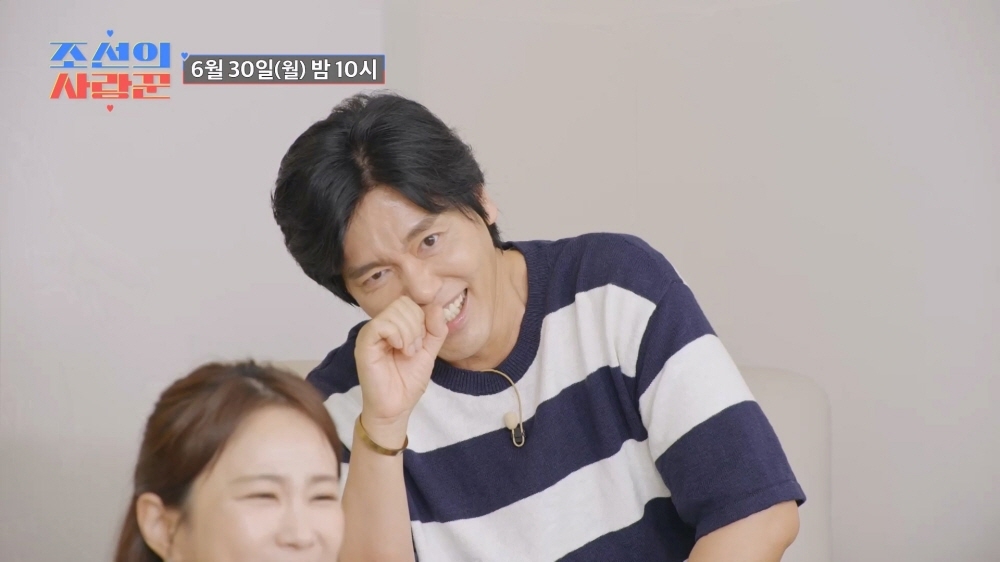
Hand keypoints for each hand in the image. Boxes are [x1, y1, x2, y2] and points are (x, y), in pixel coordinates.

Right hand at [354, 296, 448, 444]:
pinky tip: (399, 350)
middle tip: (414, 349)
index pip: (410, 303)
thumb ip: (435, 329)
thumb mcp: (429, 351)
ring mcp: (370, 333)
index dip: (422, 319)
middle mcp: (380, 325)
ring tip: (407, 353)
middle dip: (417, 326)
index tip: (422, 342)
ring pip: (394, 311)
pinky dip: (398, 335)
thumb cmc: (408, 381)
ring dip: (409, 333)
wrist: (396, 406)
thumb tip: (436, 305)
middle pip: (403, 303)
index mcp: (393, 325)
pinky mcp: (364, 343)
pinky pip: (382, 324)